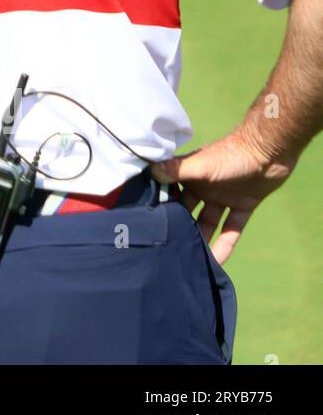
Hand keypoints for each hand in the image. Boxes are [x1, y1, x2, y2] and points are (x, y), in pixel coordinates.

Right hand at [150, 128, 293, 264]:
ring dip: (200, 239)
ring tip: (189, 259)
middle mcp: (202, 187)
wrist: (269, 151)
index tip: (145, 224)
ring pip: (207, 223)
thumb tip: (148, 172)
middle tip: (166, 248)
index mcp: (189, 175)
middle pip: (186, 211)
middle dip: (177, 226)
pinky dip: (225, 245)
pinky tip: (217, 262)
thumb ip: (175, 170)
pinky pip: (231, 229)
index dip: (158, 206)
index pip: (169, 192)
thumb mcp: (199, 164)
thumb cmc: (230, 155)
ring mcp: (222, 198)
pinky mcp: (242, 206)